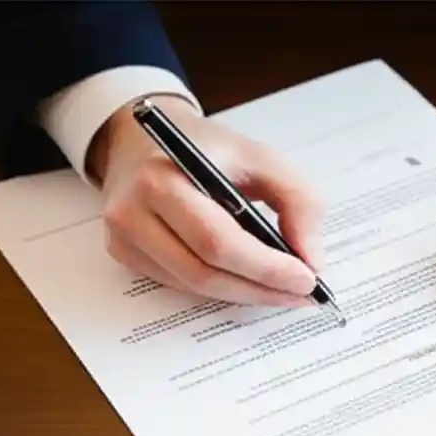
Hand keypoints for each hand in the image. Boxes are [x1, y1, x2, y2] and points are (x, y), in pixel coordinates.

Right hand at [89, 95, 324, 305]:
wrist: (141, 139)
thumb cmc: (204, 148)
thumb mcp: (258, 155)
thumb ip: (297, 200)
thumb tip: (311, 259)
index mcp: (162, 177)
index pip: (217, 239)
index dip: (265, 267)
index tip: (307, 278)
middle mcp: (132, 211)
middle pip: (204, 271)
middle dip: (261, 288)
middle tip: (302, 293)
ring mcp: (124, 238)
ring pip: (194, 286)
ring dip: (246, 294)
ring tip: (284, 290)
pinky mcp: (126, 255)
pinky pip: (182, 285)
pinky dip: (222, 289)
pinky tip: (251, 282)